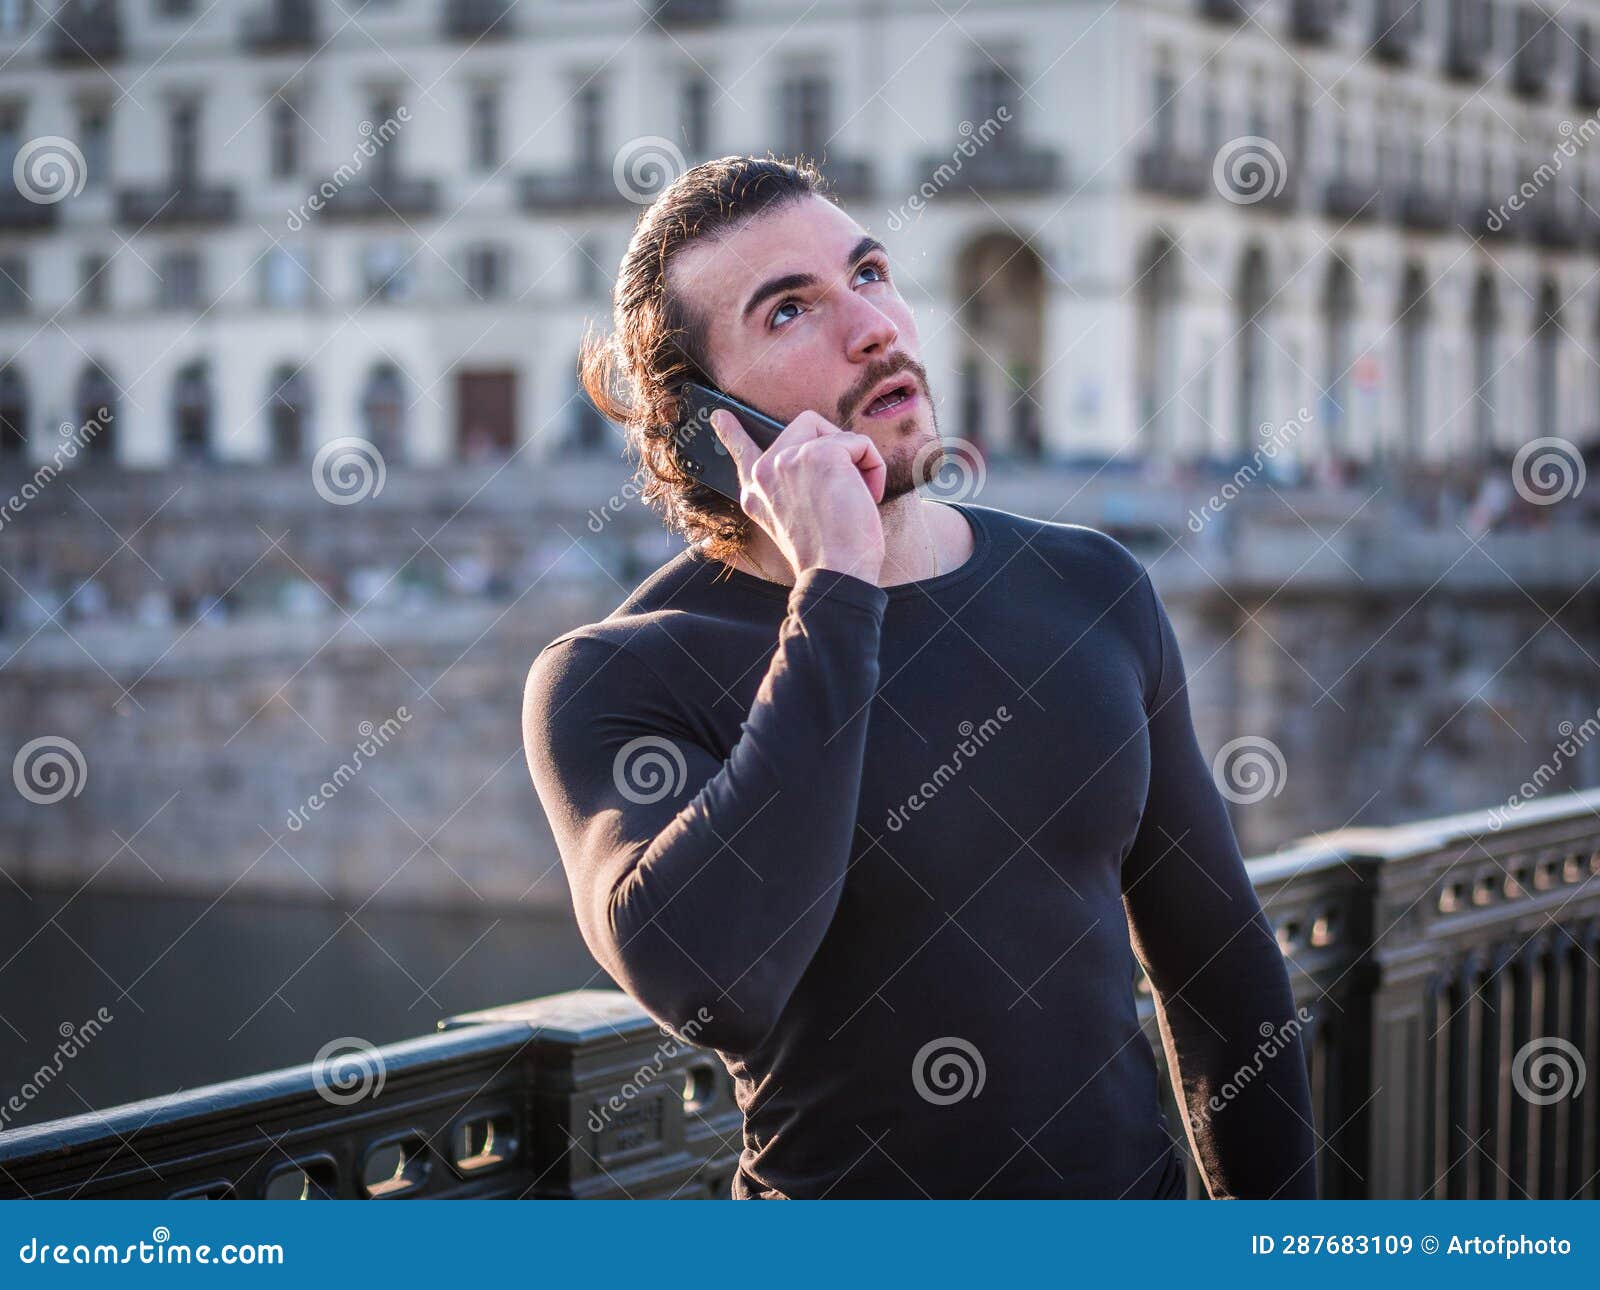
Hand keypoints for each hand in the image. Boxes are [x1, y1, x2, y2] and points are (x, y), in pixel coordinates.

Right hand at [710, 407, 885, 583]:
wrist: (836, 574)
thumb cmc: (828, 556)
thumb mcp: (795, 521)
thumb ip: (791, 489)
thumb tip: (814, 455)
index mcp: (756, 495)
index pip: (741, 453)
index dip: (731, 433)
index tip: (719, 415)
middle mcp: (764, 473)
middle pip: (805, 426)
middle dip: (835, 449)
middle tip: (844, 488)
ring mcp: (788, 460)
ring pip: (833, 432)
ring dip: (856, 461)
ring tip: (855, 496)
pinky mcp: (819, 453)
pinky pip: (860, 443)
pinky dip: (874, 467)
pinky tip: (867, 495)